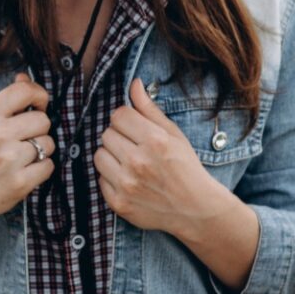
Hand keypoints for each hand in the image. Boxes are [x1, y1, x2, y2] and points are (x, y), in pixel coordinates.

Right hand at [0, 73, 55, 227]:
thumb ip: (3, 103)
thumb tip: (24, 76)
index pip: (25, 91)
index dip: (39, 96)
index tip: (38, 106)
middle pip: (43, 120)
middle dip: (38, 130)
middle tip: (24, 140)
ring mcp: (9, 159)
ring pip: (48, 143)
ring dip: (40, 151)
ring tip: (21, 159)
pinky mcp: (20, 182)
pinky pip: (49, 166)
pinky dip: (41, 170)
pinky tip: (23, 172)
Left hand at [94, 77, 230, 237]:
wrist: (195, 209)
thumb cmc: (186, 167)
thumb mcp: (174, 134)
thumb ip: (149, 109)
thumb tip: (133, 83)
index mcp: (154, 141)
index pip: (118, 115)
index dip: (126, 119)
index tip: (135, 129)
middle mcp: (138, 162)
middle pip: (106, 134)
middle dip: (119, 137)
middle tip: (135, 147)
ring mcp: (127, 184)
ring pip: (99, 155)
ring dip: (111, 156)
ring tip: (130, 163)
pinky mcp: (119, 203)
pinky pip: (100, 178)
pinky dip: (111, 178)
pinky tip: (129, 180)